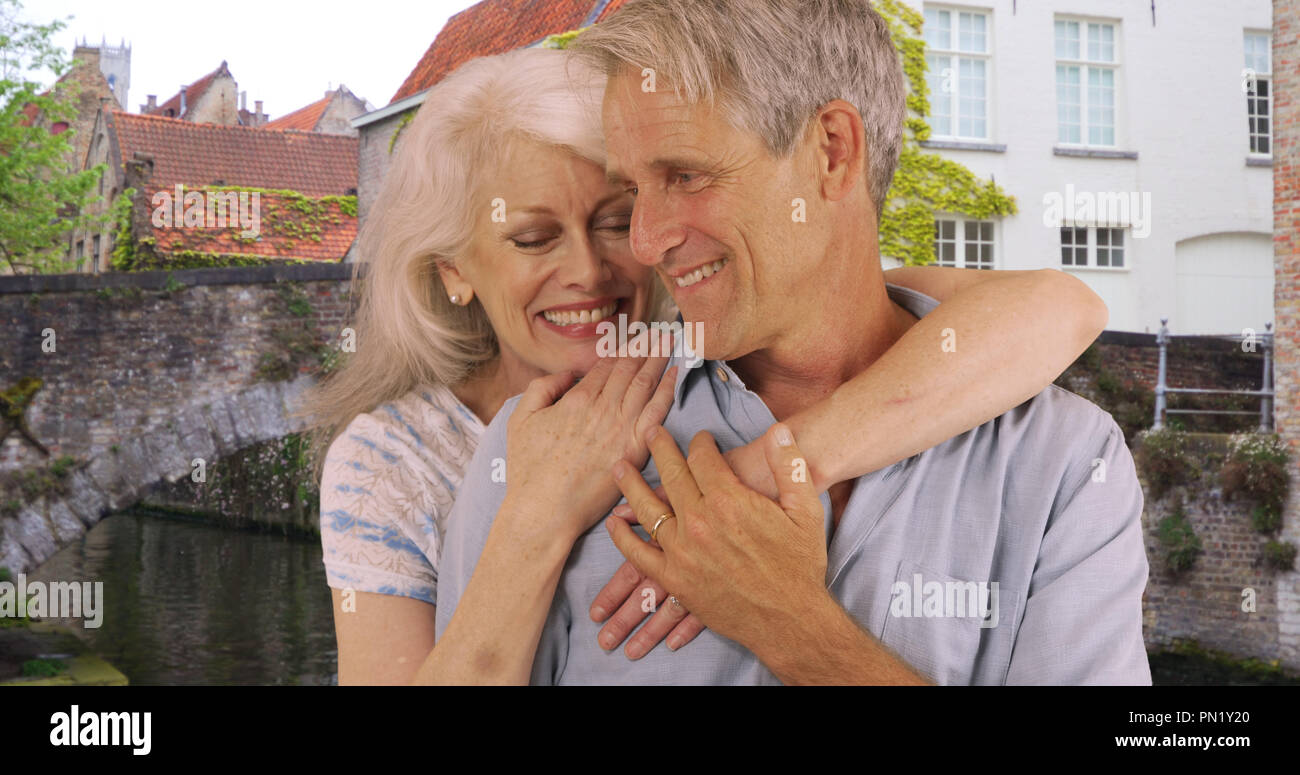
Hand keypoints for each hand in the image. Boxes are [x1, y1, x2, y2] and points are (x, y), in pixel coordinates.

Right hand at [502, 342, 676, 542]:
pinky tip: (675, 374)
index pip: (605, 366)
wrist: (543, 510)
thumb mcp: (520, 419)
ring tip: (669, 341)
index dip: (620, 347)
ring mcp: (621, 429)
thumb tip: (567, 374)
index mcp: (576, 400)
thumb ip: (542, 388)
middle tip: (659, 330)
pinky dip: (667, 390)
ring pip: (645, 384)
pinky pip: (656, 413)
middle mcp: (602, 409)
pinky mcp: (635, 451)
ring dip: (658, 359)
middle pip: (628, 369)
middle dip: (644, 346)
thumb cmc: (529, 470)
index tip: (632, 336)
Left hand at [606, 423, 826, 649]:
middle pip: (671, 474)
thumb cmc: (801, 565)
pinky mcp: (675, 579)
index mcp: (729, 500)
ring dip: (630, 484)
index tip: (700, 438)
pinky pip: (639, 554)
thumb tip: (779, 430)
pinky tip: (616, 522)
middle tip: (651, 433)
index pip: (702, 457)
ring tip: (620, 467)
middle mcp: (699, 522)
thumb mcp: (806, 510)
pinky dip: (623, 536)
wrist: (790, 620)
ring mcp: (682, 552)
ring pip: (647, 509)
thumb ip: (790, 466)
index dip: (700, 443)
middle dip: (660, 449)